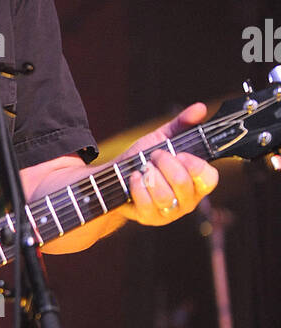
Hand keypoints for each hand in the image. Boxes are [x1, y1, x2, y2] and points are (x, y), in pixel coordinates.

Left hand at [119, 102, 218, 226]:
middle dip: (164, 163)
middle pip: (182, 182)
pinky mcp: (150, 219)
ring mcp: (169, 213)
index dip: (194, 164)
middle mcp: (187, 201)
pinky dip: (138, 185)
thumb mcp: (163, 138)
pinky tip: (135, 178)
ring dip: (150, 174)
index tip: (178, 153)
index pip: (210, 178)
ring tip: (143, 167)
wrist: (116, 177)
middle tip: (154, 156)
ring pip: (164, 194)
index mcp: (197, 182)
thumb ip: (182, 124)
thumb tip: (200, 108)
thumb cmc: (144, 158)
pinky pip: (146, 203)